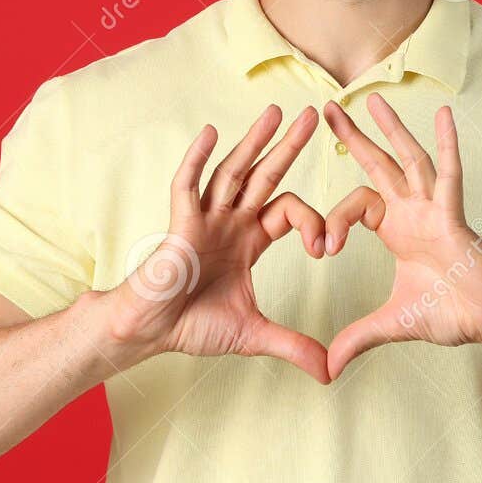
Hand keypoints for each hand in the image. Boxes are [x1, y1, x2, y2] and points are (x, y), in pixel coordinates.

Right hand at [100, 105, 331, 382]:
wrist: (151, 333)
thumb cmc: (193, 326)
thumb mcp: (253, 334)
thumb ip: (292, 345)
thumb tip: (330, 372)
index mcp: (249, 240)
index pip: (287, 212)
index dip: (313, 222)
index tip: (326, 248)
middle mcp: (229, 222)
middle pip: (265, 176)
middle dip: (288, 147)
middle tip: (313, 115)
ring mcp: (204, 219)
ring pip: (233, 171)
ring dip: (253, 142)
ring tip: (274, 110)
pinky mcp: (180, 224)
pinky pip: (188, 186)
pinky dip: (198, 159)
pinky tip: (211, 132)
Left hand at [321, 93, 481, 378]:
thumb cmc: (454, 314)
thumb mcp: (392, 325)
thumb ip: (357, 339)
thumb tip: (326, 369)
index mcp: (397, 229)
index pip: (355, 206)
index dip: (332, 222)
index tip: (321, 250)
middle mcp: (413, 212)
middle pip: (377, 165)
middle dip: (352, 137)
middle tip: (326, 109)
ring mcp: (435, 209)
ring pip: (409, 160)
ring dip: (391, 129)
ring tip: (370, 98)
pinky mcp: (455, 216)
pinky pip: (449, 175)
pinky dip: (447, 145)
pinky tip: (443, 115)